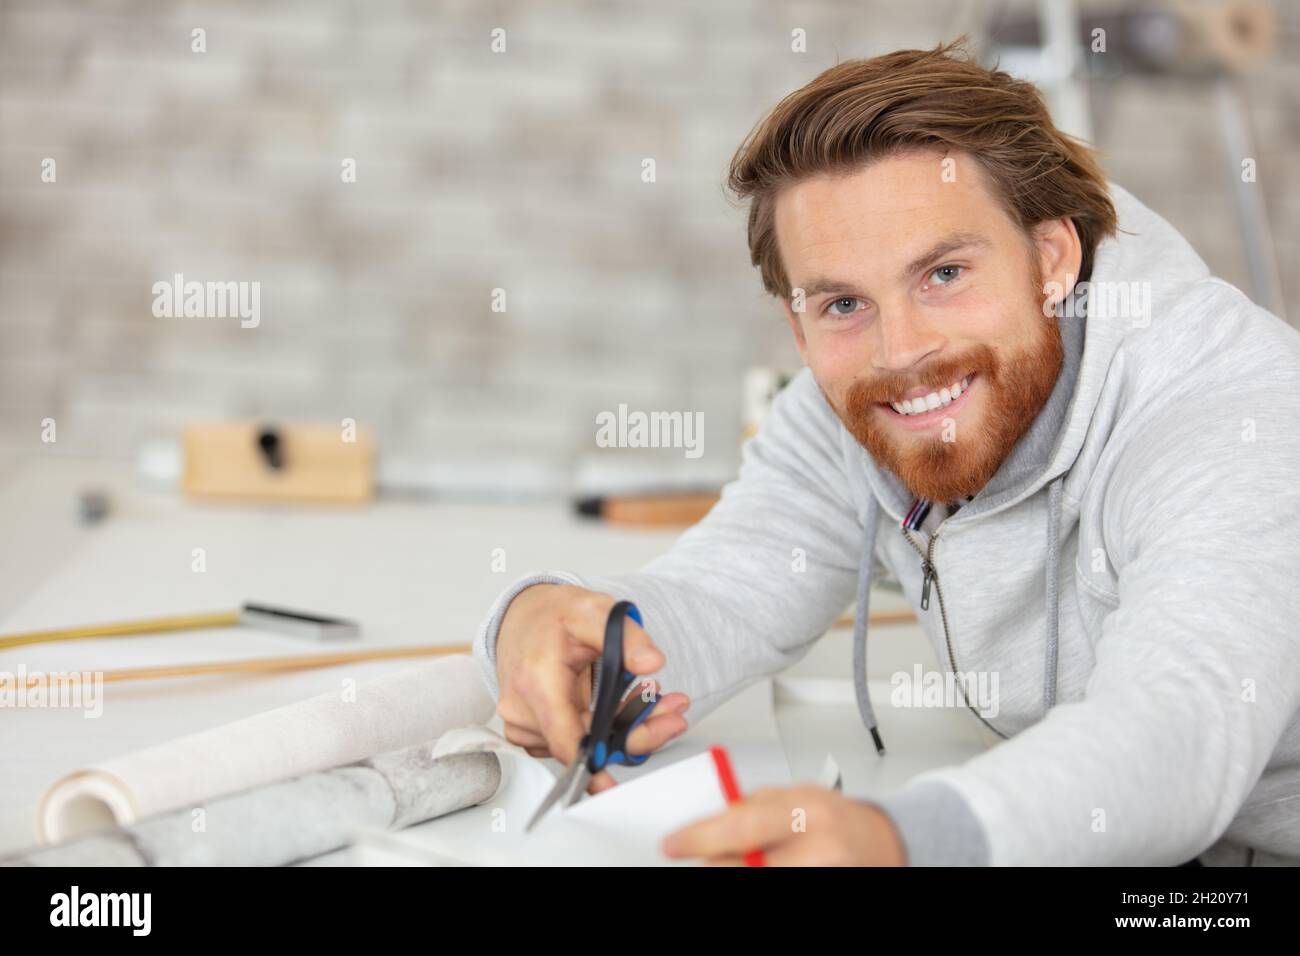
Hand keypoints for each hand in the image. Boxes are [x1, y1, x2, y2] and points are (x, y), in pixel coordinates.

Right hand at [494, 584, 690, 793]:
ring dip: (625, 727)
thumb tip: (651, 662)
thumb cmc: (554, 616)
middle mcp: (525, 708)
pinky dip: (605, 726)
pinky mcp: (534, 731)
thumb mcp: (593, 610)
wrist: (525, 617)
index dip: (593, 762)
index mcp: (537, 680)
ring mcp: (527, 724)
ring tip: (654, 698)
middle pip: (586, 743)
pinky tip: (626, 703)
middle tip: (673, 714)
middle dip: (636, 732)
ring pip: (585, 743)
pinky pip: (576, 739)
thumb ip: (625, 635)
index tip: (613, 784)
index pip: (564, 738)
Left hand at [661, 785, 906, 865]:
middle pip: (745, 867)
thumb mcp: (793, 797)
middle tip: (704, 859)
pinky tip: (764, 866)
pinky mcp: (819, 888)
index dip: (700, 838)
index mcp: (806, 812)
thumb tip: (707, 824)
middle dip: (715, 865)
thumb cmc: (833, 818)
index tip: (673, 845)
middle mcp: (816, 848)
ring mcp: (820, 875)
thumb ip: (752, 808)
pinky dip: (759, 878)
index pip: (742, 829)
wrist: (877, 843)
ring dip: (738, 872)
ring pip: (757, 880)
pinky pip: (773, 889)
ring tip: (741, 862)